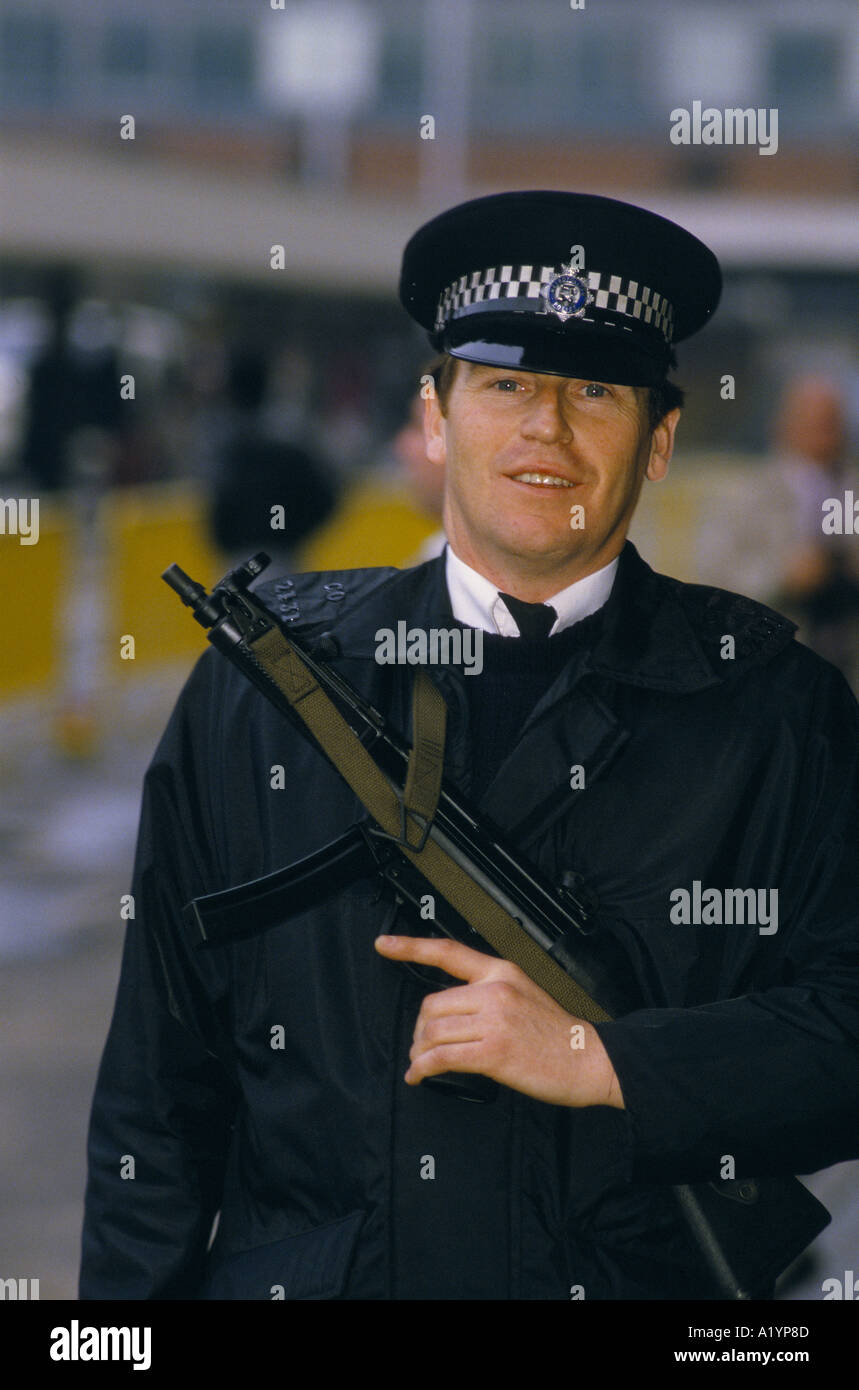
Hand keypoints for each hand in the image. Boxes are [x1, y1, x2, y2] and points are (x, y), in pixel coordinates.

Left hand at [374, 934, 623, 1108]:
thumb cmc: (557, 1034)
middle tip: (421, 1045)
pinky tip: (420, 1076)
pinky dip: (423, 1069)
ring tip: (421, 1063)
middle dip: (420, 1028)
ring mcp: (494, 1021)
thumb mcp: (525, 993)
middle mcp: (495, 990)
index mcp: (501, 971)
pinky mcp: (493, 1052)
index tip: (383, 945)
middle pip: (432, 1003)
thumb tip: (451, 1011)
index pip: (448, 951)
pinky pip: (442, 1058)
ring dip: (420, 1051)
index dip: (410, 946)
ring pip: (433, 1031)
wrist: (590, 1059)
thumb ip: (489, 992)